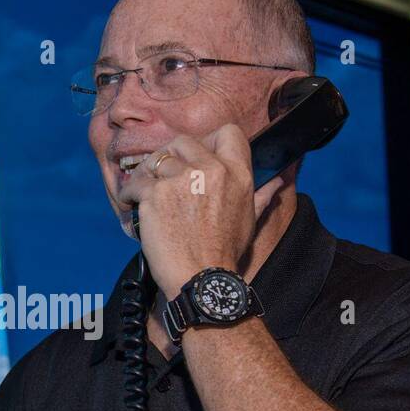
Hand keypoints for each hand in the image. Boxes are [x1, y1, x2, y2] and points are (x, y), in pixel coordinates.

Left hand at [116, 123, 283, 299]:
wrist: (200, 279)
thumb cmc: (224, 252)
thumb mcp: (249, 220)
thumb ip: (261, 196)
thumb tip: (278, 182)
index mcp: (236, 173)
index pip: (227, 132)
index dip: (209, 139)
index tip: (197, 155)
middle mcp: (210, 170)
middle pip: (184, 141)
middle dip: (172, 155)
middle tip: (164, 173)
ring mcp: (180, 180)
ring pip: (157, 159)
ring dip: (147, 173)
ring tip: (144, 190)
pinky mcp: (155, 194)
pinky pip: (136, 181)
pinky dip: (131, 192)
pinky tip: (133, 203)